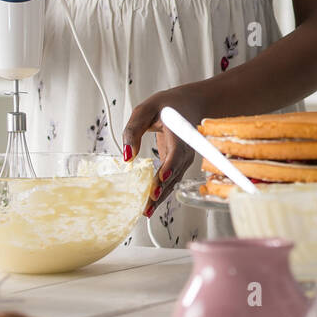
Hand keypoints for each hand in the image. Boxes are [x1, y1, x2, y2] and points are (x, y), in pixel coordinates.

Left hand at [122, 86, 205, 216]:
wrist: (189, 105)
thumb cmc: (166, 106)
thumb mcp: (144, 110)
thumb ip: (133, 130)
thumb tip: (127, 156)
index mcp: (179, 131)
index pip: (177, 151)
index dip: (170, 165)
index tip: (162, 177)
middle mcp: (187, 148)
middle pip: (175, 172)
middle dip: (161, 189)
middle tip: (147, 206)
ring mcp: (185, 158)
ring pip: (173, 180)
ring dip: (160, 196)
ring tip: (145, 211)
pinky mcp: (180, 164)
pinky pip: (172, 180)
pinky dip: (161, 192)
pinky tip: (149, 204)